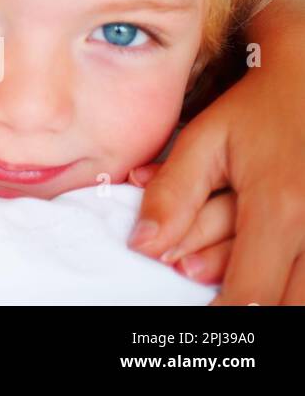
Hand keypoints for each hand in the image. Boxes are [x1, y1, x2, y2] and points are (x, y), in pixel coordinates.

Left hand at [127, 44, 304, 303]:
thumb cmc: (256, 110)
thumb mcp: (206, 141)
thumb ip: (173, 194)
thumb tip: (142, 246)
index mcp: (280, 208)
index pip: (251, 292)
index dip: (223, 317)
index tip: (199, 323)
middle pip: (284, 302)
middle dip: (243, 306)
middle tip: (203, 287)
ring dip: (268, 293)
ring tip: (217, 274)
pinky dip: (290, 274)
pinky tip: (262, 258)